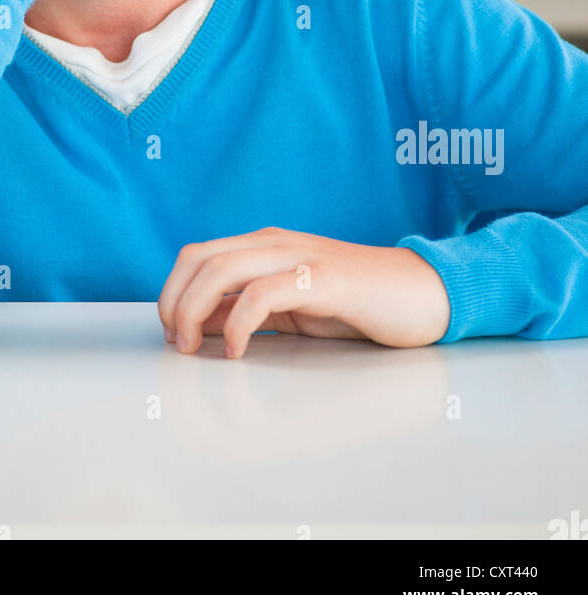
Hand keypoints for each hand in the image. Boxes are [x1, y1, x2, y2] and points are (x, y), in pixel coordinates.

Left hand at [158, 226, 450, 356]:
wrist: (423, 294)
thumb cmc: (358, 304)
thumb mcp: (290, 308)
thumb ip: (246, 309)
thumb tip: (198, 326)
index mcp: (264, 246)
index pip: (197, 255)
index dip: (172, 292)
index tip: (171, 333)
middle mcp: (276, 243)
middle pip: (200, 259)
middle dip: (174, 301)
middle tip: (177, 343)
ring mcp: (299, 257)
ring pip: (223, 269)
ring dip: (194, 309)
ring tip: (193, 346)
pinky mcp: (323, 280)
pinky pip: (263, 293)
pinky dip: (237, 322)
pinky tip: (236, 350)